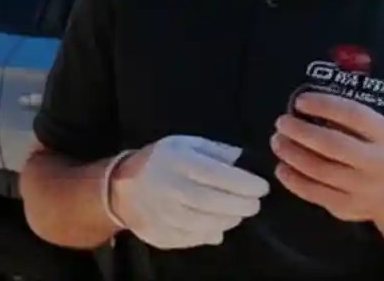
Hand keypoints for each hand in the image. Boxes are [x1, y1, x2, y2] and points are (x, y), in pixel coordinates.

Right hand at [111, 135, 270, 249]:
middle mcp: (171, 189)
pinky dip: (210, 234)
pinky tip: (220, 225)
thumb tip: (240, 157)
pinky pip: (192, 238)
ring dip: (229, 220)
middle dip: (242, 205)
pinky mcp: (161, 234)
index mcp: (179, 163)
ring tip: (239, 213)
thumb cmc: (160, 161)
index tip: (262, 187)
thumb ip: (214, 149)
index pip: (217, 175)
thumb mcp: (185, 144)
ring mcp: (164, 215)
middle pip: (214, 202)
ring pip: (205, 223)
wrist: (122, 187)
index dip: (244, 183)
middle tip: (255, 203)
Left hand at [271, 92, 383, 224]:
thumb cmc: (377, 151)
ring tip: (278, 141)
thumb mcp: (374, 130)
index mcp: (382, 134)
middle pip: (333, 145)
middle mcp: (375, 161)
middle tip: (281, 122)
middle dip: (302, 132)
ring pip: (320, 171)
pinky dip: (293, 180)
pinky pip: (314, 194)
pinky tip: (282, 168)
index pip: (353, 115)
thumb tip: (303, 107)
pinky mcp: (347, 207)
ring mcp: (361, 188)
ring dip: (293, 154)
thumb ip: (346, 118)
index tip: (300, 101)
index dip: (324, 106)